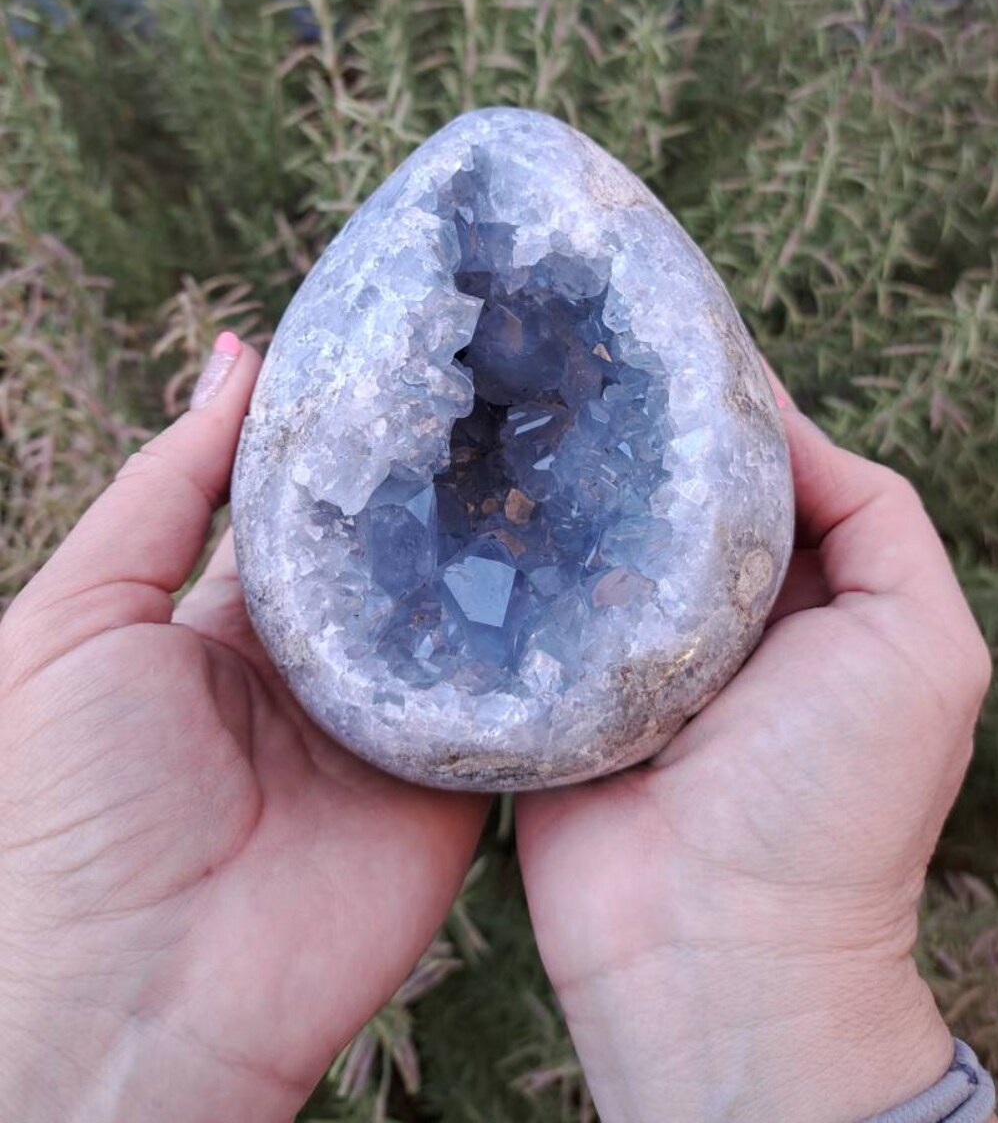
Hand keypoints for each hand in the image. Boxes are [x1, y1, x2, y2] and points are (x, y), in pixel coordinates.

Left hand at [0, 334, 486, 1122]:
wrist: (133, 995)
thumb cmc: (68, 801)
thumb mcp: (79, 617)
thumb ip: (163, 490)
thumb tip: (237, 355)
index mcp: (234, 620)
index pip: (312, 504)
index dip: (354, 431)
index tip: (414, 342)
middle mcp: (325, 663)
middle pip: (399, 549)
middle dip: (444, 477)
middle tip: (510, 376)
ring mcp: (395, 720)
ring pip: (466, 610)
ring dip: (504, 545)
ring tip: (564, 439)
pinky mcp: (454, 780)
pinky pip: (510, 695)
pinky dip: (540, 639)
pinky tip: (589, 552)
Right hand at [516, 370, 991, 1122]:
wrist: (715, 953)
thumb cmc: (839, 805)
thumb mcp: (926, 643)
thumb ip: (880, 517)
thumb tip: (782, 419)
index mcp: (803, 590)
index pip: (759, 464)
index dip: (722, 400)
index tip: (666, 331)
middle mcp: (712, 612)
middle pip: (665, 488)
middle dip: (631, 428)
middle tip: (569, 349)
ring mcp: (621, 646)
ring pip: (587, 530)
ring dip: (561, 481)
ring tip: (510, 396)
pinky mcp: (545, 681)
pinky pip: (522, 597)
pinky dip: (508, 551)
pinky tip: (473, 485)